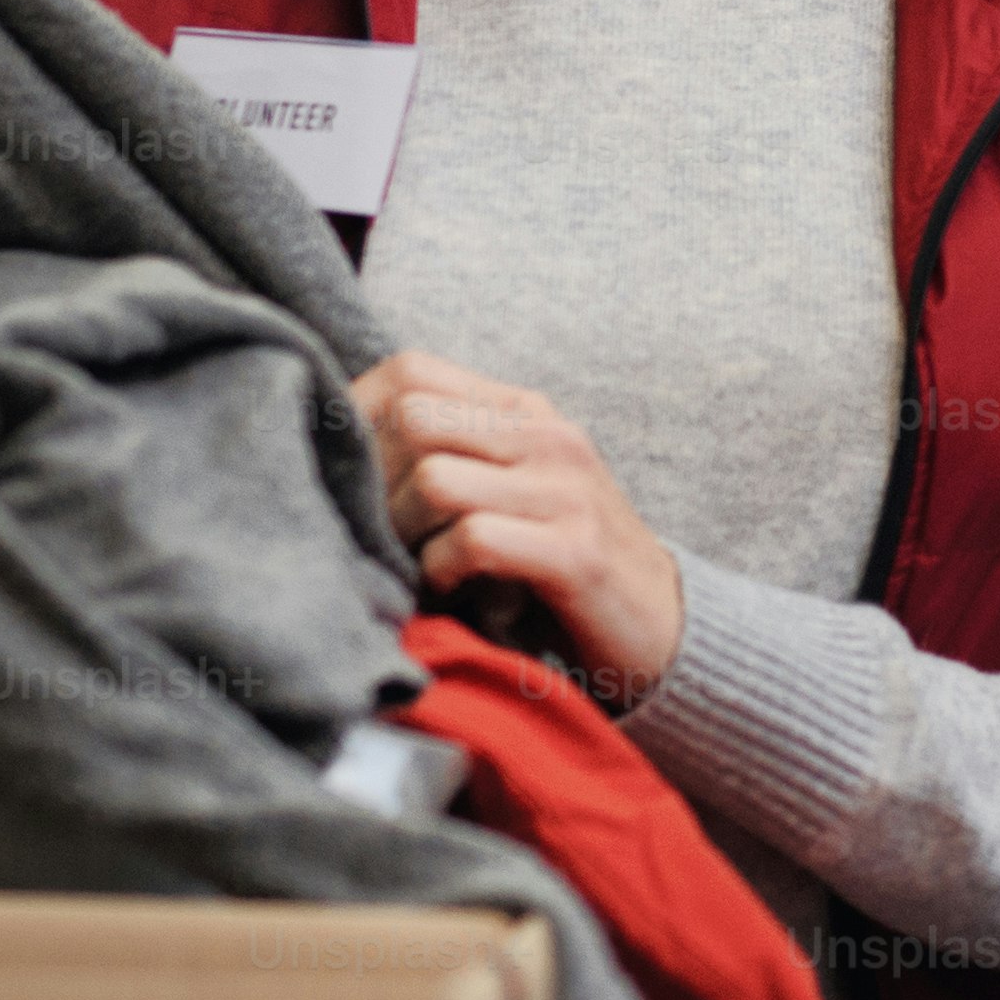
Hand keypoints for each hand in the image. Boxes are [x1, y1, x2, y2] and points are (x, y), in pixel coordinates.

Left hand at [352, 353, 685, 706]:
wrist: (661, 628)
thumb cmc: (557, 566)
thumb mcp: (507, 493)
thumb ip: (449, 460)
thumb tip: (339, 455)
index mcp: (525, 412)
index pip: (412, 371)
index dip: (358, 418)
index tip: (347, 477)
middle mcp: (549, 436)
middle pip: (413, 420)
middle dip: (377, 486)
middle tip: (382, 536)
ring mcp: (566, 490)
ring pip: (434, 479)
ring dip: (408, 535)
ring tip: (419, 567)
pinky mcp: (576, 551)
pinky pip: (473, 540)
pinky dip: (443, 571)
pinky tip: (455, 590)